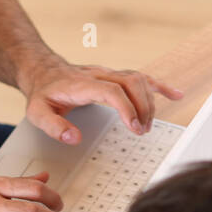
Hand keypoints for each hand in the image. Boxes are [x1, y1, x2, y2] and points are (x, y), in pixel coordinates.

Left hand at [21, 61, 182, 141]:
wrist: (43, 72)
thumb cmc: (42, 94)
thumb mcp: (37, 114)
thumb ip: (54, 127)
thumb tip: (74, 139)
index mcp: (82, 84)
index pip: (112, 91)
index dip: (127, 108)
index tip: (134, 127)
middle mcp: (98, 75)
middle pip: (131, 82)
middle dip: (142, 106)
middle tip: (142, 131)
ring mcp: (108, 74)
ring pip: (137, 79)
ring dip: (148, 101)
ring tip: (147, 126)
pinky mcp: (114, 76)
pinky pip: (140, 77)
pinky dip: (159, 86)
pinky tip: (174, 94)